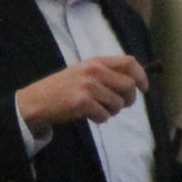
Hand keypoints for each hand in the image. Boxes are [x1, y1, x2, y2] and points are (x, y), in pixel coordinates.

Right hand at [15, 55, 147, 133]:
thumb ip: (107, 73)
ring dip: (111, 111)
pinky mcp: (82, 102)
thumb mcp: (84, 72)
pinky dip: (100, 119)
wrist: (37, 100)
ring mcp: (88, 86)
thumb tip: (135, 82)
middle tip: (119, 105)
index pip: (130, 62)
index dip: (141, 76)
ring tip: (97, 109)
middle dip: (128, 100)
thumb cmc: (64, 87)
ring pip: (118, 104)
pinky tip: (88, 114)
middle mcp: (94, 70)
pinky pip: (105, 116)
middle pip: (129, 86)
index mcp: (97, 61)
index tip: (144, 88)